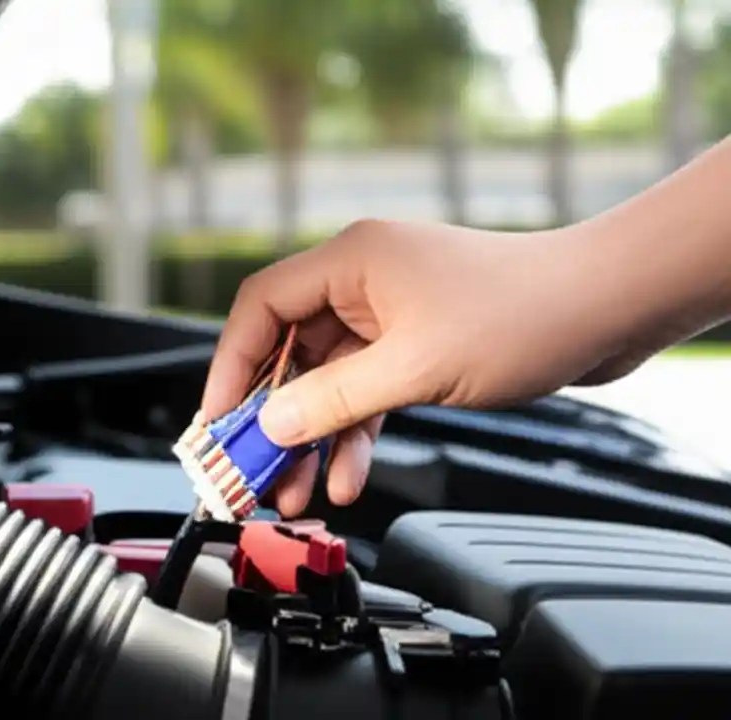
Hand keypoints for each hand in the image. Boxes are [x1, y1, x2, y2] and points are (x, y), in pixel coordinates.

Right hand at [201, 219, 655, 516]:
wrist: (607, 308)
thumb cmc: (524, 313)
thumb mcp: (414, 368)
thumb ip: (333, 401)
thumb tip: (270, 425)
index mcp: (351, 261)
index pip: (261, 309)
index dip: (230, 367)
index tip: (218, 421)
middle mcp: (362, 282)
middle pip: (288, 352)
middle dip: (271, 419)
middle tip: (251, 470)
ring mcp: (389, 314)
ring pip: (325, 381)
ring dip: (311, 438)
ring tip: (296, 492)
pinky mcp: (416, 343)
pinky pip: (364, 392)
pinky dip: (352, 433)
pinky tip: (346, 477)